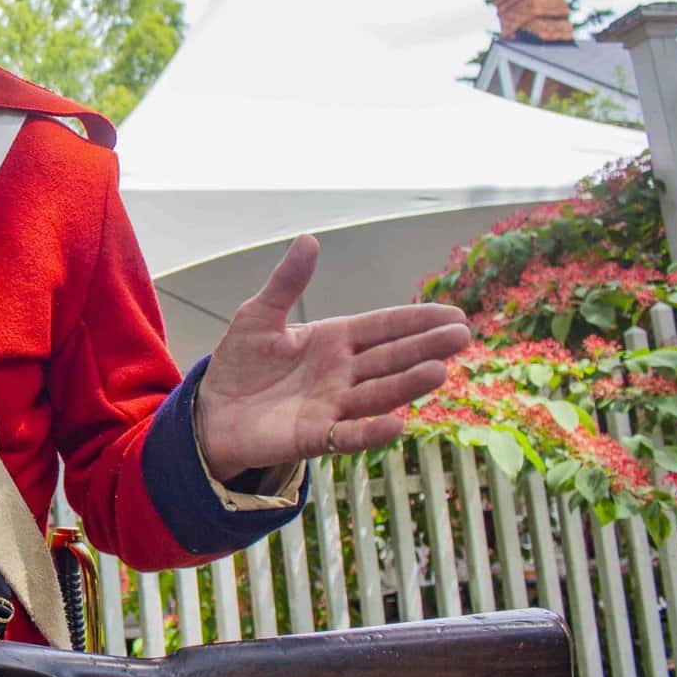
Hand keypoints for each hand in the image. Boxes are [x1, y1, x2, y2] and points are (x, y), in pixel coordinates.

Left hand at [196, 235, 469, 477]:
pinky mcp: (314, 436)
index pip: (383, 327)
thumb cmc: (242, 362)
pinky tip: (397, 426)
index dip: (416, 321)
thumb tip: (310, 239)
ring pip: (378, 394)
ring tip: (438, 372)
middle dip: (425, 348)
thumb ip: (286, 282)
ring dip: (407, 385)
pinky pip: (347, 435)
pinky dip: (371, 432)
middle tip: (462, 337)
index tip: (453, 315)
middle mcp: (342, 372)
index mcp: (334, 340)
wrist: (214, 409)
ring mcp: (332, 405)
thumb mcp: (259, 315)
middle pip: (390, 358)